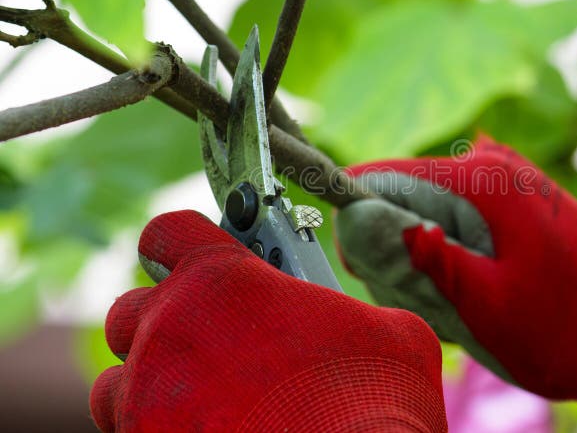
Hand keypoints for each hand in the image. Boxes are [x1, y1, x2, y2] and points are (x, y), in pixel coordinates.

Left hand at [90, 211, 446, 431]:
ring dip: (150, 381)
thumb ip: (350, 312)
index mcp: (222, 280)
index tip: (204, 258)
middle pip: (131, 308)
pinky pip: (130, 430)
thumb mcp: (388, 332)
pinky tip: (210, 429)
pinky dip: (160, 428)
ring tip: (201, 396)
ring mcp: (150, 395)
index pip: (168, 233)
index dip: (184, 243)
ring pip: (116, 379)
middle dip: (165, 320)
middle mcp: (170, 330)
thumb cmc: (371, 397)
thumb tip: (362, 324)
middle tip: (213, 338)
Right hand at [335, 136, 576, 431]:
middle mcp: (492, 170)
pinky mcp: (516, 207)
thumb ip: (423, 258)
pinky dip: (450, 260)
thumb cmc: (569, 326)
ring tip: (455, 308)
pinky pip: (457, 225)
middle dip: (395, 249)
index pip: (387, 176)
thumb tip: (362, 220)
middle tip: (421, 301)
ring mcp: (507, 186)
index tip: (356, 261)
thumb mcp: (486, 304)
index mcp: (483, 182)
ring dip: (424, 262)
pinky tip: (471, 298)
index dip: (357, 213)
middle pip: (404, 196)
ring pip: (428, 214)